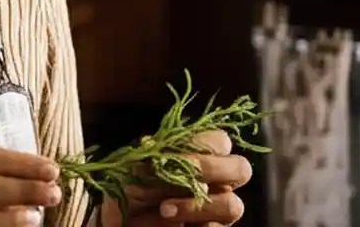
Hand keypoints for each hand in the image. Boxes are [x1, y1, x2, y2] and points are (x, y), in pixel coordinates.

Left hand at [98, 130, 252, 226]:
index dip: (202, 145)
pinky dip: (197, 225)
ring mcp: (216, 209)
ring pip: (232, 204)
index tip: (172, 154)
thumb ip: (159, 155)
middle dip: (209, 170)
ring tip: (164, 209)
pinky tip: (171, 223)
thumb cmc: (127, 189)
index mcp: (200, 156)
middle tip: (178, 176)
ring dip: (196, 206)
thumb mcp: (135, 167)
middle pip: (240, 169)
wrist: (119, 219)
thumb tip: (168, 149)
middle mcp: (214, 181)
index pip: (221, 141)